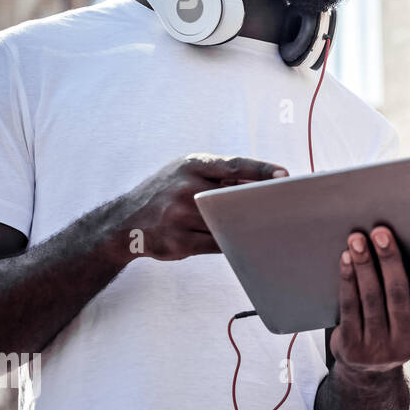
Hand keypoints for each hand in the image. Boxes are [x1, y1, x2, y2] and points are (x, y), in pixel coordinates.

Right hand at [110, 154, 287, 259]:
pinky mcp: (178, 242)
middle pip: (234, 197)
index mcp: (191, 165)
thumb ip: (219, 175)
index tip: (285, 175)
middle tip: (284, 206)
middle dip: (258, 202)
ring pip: (227, 224)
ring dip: (247, 226)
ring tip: (266, 227)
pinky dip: (231, 242)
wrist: (124, 222)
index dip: (262, 170)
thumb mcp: (186, 173)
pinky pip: (217, 244)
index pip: (235, 165)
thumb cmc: (167, 193)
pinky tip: (242, 241)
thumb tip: (266, 183)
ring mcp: (179, 217)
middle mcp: (185, 189)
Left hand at [333, 226, 409, 375]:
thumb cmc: (406, 331)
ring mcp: (377, 347)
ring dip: (365, 265)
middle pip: (398, 294)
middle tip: (381, 230)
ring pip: (372, 299)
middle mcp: (406, 342)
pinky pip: (349, 307)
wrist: (368, 372)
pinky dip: (347, 280)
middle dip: (390, 259)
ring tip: (358, 238)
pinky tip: (346, 258)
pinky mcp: (351, 348)